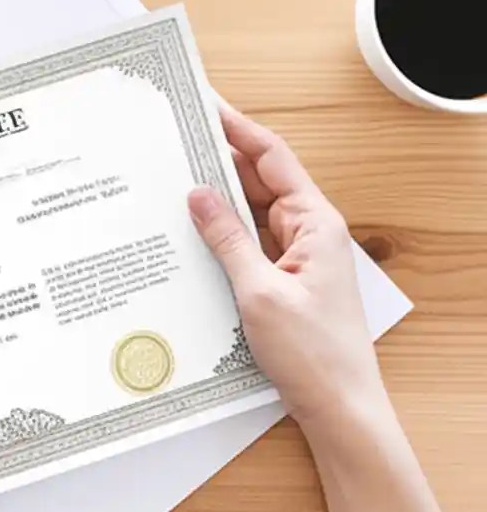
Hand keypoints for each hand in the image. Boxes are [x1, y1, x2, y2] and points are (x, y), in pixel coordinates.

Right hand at [187, 104, 384, 425]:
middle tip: (176, 138)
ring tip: (173, 177)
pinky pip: (249, 242)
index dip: (237, 127)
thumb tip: (197, 195)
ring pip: (251, 212)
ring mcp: (297, 257)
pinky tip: (190, 231)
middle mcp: (309, 233)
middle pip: (259, 180)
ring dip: (217, 197)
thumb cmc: (312, 354)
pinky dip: (222, 233)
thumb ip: (227, 239)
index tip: (205, 104)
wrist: (339, 408)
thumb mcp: (259, 292)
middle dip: (219, 157)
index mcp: (316, 223)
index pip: (272, 158)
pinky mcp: (283, 280)